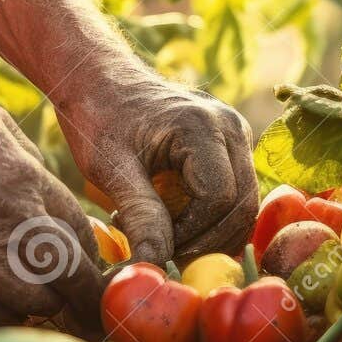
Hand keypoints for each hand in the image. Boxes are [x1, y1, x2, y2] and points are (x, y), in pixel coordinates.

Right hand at [0, 80, 103, 329]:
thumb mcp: (4, 130)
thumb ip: (32, 167)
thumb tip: (48, 195)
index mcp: (32, 183)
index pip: (82, 237)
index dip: (90, 260)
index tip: (89, 269)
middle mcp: (10, 221)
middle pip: (66, 278)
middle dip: (77, 294)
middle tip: (75, 300)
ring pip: (29, 304)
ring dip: (39, 308)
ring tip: (36, 304)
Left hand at [58, 68, 257, 264]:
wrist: (98, 77)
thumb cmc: (98, 116)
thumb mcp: (110, 169)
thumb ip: (140, 215)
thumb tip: (154, 263)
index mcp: (201, 126)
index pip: (219, 199)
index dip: (192, 234)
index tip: (155, 243)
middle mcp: (229, 127)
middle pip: (242, 205)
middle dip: (206, 241)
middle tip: (162, 250)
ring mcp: (235, 134)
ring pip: (244, 204)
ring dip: (209, 232)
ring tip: (161, 230)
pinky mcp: (229, 145)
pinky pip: (234, 194)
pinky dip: (210, 217)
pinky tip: (171, 217)